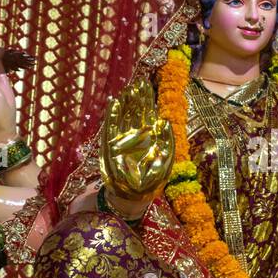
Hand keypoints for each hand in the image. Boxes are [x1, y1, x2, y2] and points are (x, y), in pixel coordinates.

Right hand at [100, 79, 173, 216]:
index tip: (147, 85)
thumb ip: (166, 140)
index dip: (147, 99)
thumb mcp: (166, 159)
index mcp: (151, 136)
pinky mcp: (112, 145)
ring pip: (124, 116)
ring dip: (125, 103)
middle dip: (137, 97)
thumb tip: (164, 120)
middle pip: (136, 111)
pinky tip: (114, 103)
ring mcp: (124, 139)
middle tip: (138, 82)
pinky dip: (112, 115)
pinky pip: (111, 127)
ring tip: (127, 89)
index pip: (148, 113)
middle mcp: (137, 135)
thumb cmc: (153, 179)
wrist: (135, 194)